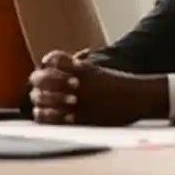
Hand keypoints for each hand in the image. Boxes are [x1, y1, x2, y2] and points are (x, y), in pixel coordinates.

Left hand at [29, 50, 165, 125]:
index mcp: (82, 67)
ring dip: (38, 99)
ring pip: (43, 98)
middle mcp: (77, 82)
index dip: (47, 62)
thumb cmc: (120, 85)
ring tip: (38, 102)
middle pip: (42, 78)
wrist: (138, 99)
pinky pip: (52, 117)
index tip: (45, 65)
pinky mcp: (79, 118)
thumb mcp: (100, 70)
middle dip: (37, 82)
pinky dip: (44, 116)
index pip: (54, 58)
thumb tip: (77, 57)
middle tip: (36, 87)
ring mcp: (77, 100)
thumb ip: (83, 65)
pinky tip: (42, 115)